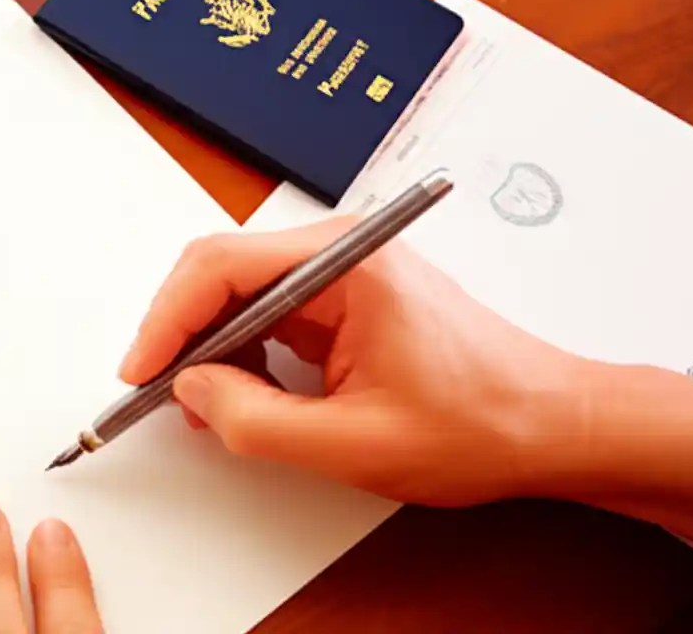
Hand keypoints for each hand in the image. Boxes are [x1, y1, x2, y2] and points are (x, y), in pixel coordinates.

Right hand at [120, 215, 585, 506]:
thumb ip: (256, 421)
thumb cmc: (481, 421)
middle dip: (184, 334)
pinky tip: (244, 394)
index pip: (222, 265)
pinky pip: (274, 314)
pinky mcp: (349, 299)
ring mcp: (346, 273)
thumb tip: (193, 391)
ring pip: (245, 295)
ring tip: (207, 406)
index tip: (141, 370)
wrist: (552, 423)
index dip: (167, 319)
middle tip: (160, 393)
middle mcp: (344, 251)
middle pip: (226, 272)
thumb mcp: (354, 442)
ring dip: (214, 347)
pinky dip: (246, 353)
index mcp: (349, 262)